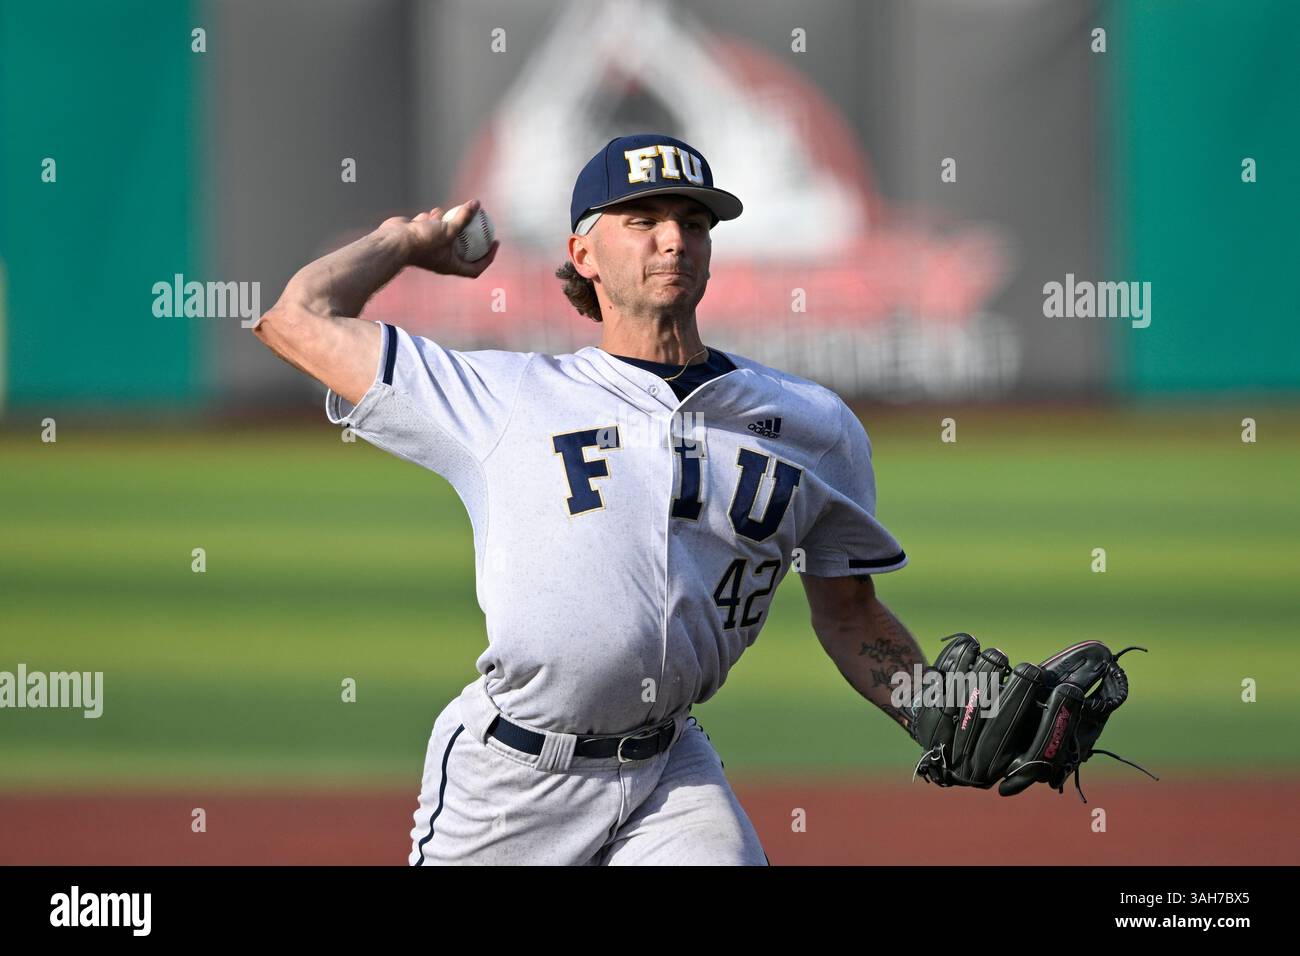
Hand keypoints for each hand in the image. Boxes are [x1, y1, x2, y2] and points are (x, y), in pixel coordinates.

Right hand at [377, 199, 499, 277]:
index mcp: (451, 265)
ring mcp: (429, 247)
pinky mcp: (419, 237)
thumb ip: (463, 217)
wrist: (394, 242)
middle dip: (471, 236)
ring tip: (450, 214)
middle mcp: (441, 258)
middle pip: (462, 250)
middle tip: (481, 222)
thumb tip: (477, 203)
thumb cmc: (422, 241)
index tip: (495, 243)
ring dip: (448, 223)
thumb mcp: (448, 229)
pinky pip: (429, 227)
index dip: (489, 257)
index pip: (476, 267)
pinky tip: (430, 214)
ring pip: (444, 234)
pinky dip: (431, 219)